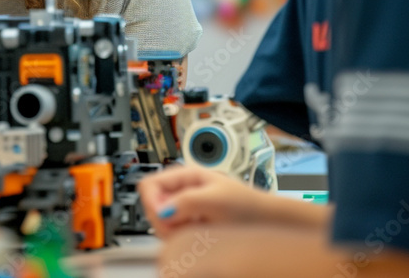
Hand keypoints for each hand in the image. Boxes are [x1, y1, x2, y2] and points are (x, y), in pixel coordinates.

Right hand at [138, 165, 266, 236]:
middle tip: (182, 229)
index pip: (148, 185)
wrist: (264, 220)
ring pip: (160, 221)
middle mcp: (180, 189)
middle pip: (151, 205)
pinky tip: (197, 236)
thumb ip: (187, 201)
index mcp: (184, 175)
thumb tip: (162, 210)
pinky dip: (179, 237)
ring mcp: (183, 206)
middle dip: (162, 220)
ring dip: (172, 230)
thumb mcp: (216, 200)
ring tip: (194, 231)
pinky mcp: (187, 221)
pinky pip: (171, 231)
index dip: (152, 202)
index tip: (164, 218)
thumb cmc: (246, 205)